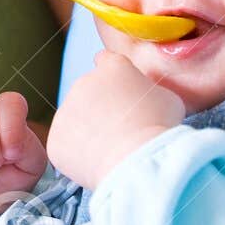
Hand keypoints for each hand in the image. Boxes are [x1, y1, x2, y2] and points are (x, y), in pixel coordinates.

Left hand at [47, 50, 183, 189]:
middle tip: (122, 131)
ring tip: (114, 151)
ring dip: (90, 132)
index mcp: (112, 67)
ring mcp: (66, 110)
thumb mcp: (168, 98)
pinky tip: (99, 163)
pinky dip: (79, 156)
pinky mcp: (56, 138)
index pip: (106, 61)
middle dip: (101, 109)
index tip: (119, 92)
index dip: (113, 78)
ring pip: (77, 121)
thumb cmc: (159, 127)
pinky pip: (67, 147)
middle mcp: (84, 82)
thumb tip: (147, 98)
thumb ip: (150, 91)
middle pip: (90, 93)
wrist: (137, 159)